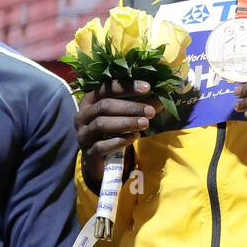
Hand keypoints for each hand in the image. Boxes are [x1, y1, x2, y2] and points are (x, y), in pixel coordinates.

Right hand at [73, 80, 155, 194]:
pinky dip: (119, 140)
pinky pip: (102, 145)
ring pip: (101, 124)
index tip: (148, 87)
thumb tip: (164, 95)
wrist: (99, 159)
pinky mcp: (88, 152)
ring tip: (145, 123)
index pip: (106, 88)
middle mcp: (82, 115)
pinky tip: (134, 137)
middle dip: (130, 107)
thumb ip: (141, 106)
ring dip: (126, 122)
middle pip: (104, 106)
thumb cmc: (112, 131)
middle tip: (150, 111)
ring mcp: (83, 134)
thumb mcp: (124, 115)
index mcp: (90, 100)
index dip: (127, 87)